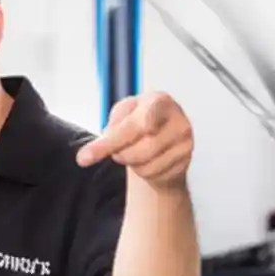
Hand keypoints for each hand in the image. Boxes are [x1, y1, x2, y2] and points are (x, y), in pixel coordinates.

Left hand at [76, 92, 192, 189]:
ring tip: (133, 151)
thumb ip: (108, 132)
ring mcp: (185, 142)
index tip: (96, 151)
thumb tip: (88, 154)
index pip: (139, 123)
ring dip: (131, 162)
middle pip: (143, 147)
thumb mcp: (121, 117)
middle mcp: (178, 120)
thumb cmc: (139, 122)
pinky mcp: (186, 161)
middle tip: (114, 150)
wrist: (161, 135)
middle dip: (121, 153)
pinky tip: (146, 160)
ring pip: (147, 164)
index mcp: (159, 101)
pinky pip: (155, 174)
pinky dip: (143, 171)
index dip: (115, 140)